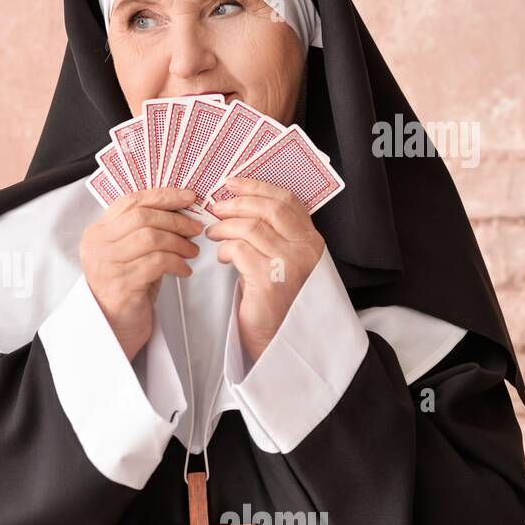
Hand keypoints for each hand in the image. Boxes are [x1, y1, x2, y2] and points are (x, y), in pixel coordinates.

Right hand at [80, 187, 203, 361]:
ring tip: (192, 252)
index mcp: (97, 232)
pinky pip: (157, 262)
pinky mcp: (121, 283)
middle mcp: (97, 245)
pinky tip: (184, 271)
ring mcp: (107, 264)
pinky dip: (177, 263)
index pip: (131, 201)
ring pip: (151, 237)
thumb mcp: (131, 254)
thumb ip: (145, 231)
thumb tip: (182, 209)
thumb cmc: (127, 288)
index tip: (189, 197)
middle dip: (175, 220)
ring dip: (179, 242)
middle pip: (142, 217)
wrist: (114, 328)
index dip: (163, 196)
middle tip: (196, 228)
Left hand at [203, 177, 325, 362]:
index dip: (257, 186)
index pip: (286, 200)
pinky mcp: (270, 282)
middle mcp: (306, 250)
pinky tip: (223, 257)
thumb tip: (239, 206)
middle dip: (236, 203)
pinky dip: (225, 249)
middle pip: (268, 209)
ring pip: (250, 228)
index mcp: (311, 241)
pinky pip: (239, 250)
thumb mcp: (281, 262)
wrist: (279, 341)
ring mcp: (290, 265)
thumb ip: (272, 235)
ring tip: (213, 235)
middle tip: (215, 208)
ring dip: (224, 227)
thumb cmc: (276, 302)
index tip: (231, 182)